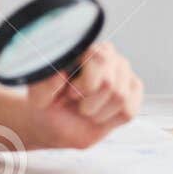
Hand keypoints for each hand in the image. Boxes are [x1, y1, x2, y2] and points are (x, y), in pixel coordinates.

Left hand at [22, 42, 143, 148]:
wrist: (56, 124)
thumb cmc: (48, 104)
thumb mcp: (39, 96)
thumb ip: (47, 84)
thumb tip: (62, 71)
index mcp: (86, 49)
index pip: (99, 60)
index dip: (85, 85)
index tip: (69, 94)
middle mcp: (110, 56)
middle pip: (110, 84)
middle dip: (89, 103)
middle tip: (76, 104)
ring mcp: (124, 73)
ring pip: (120, 97)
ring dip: (98, 113)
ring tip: (86, 110)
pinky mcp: (134, 92)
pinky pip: (129, 111)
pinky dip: (110, 120)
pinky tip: (99, 115)